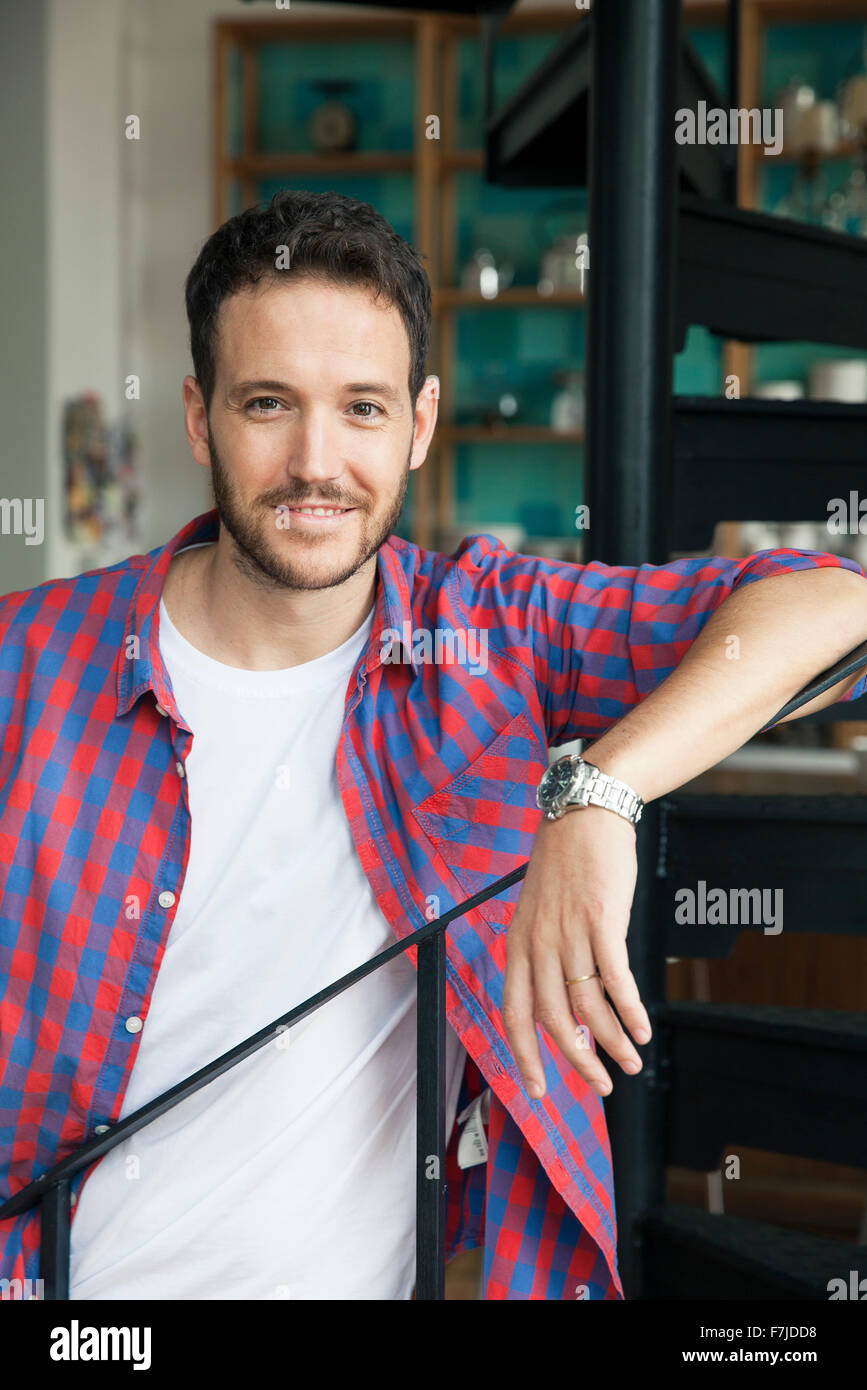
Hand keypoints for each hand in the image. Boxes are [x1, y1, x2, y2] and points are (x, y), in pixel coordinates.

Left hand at [502, 805, 651, 1098]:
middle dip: (578, 1061)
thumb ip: (543, 954)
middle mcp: (538, 944)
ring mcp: (569, 933)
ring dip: (612, 1042)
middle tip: (602, 1085)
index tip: (539, 1091)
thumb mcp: (538, 910)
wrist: (584, 813)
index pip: (513, 1014)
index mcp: (517, 944)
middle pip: (553, 1021)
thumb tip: (560, 1001)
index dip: (524, 1057)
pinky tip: (643, 1030)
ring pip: (588, 1007)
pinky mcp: (602, 921)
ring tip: (631, 1062)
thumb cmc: (565, 863)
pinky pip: (616, 980)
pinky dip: (631, 1011)